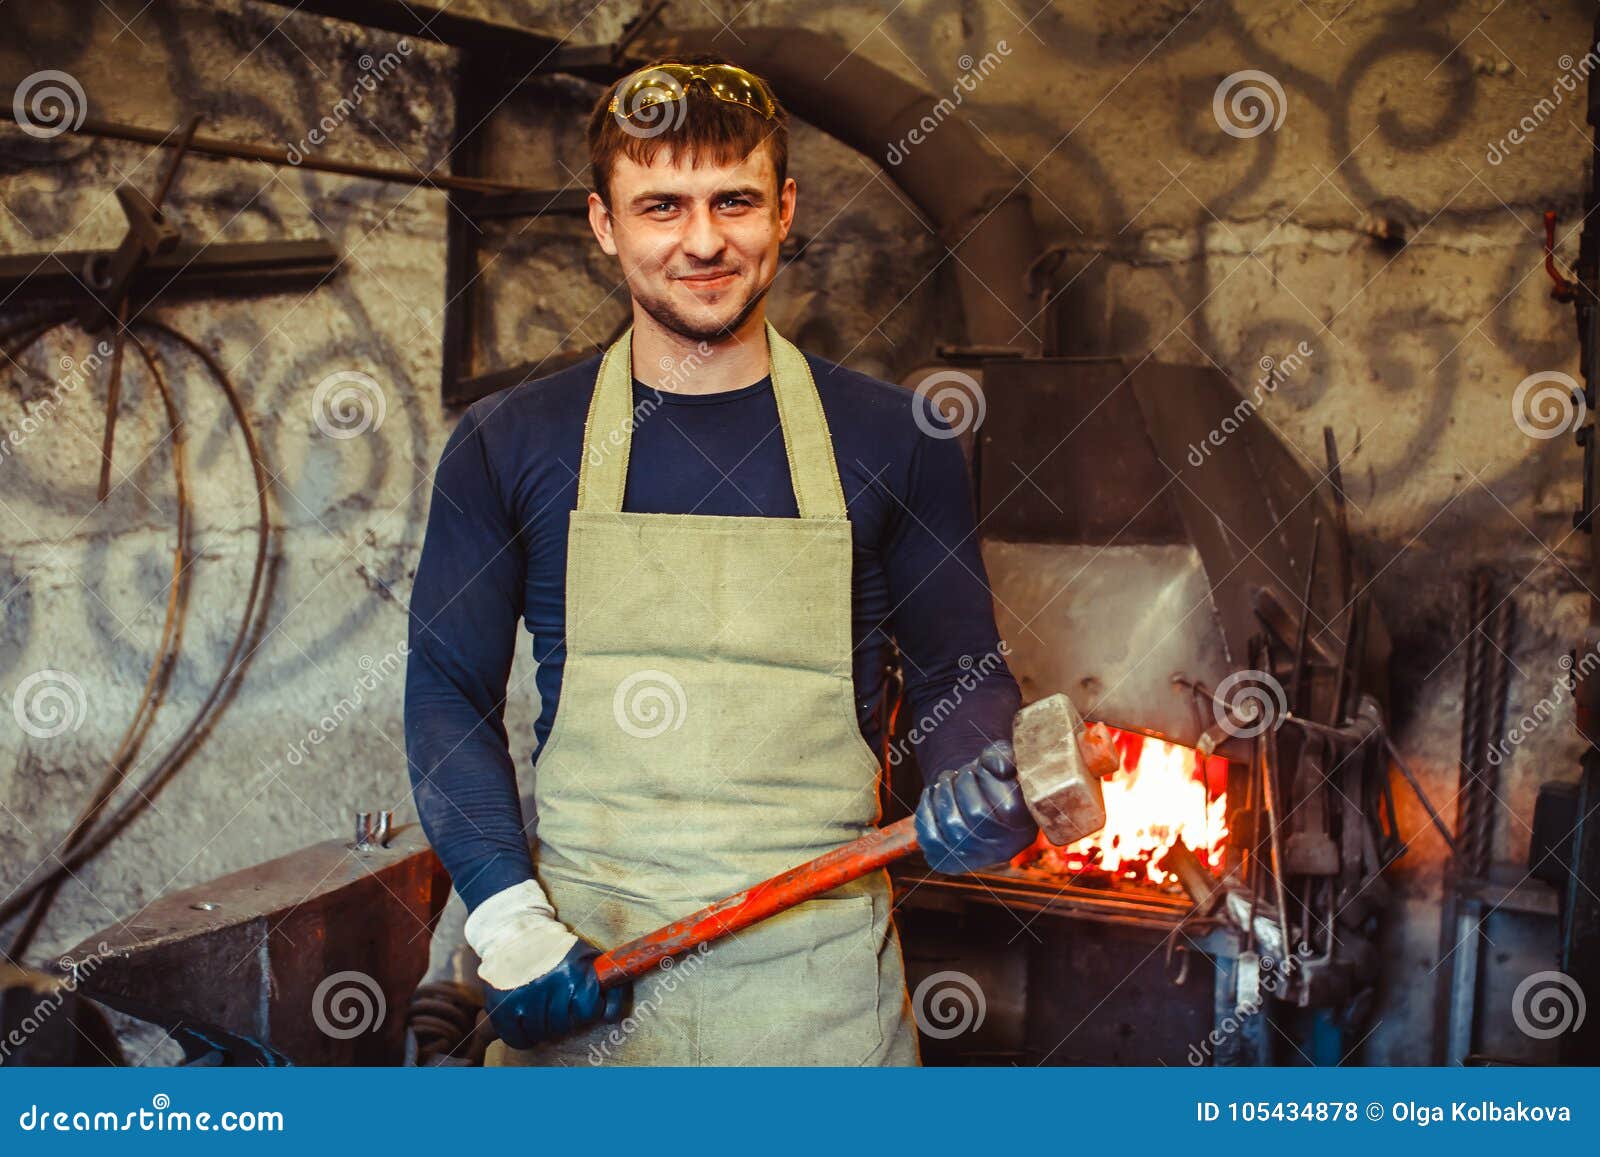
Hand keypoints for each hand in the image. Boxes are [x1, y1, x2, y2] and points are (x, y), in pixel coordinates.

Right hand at [464, 880, 631, 1047]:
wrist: (514, 935)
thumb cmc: (556, 949)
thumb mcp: (588, 956)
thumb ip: (608, 983)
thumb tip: (611, 1016)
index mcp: (571, 971)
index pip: (588, 1010)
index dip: (587, 1008)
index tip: (580, 1001)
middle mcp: (546, 985)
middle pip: (564, 1025)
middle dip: (564, 1018)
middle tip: (556, 1003)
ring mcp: (522, 997)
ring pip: (542, 1034)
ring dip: (544, 1027)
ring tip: (541, 1008)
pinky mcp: (501, 1007)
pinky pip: (518, 1040)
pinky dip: (523, 1036)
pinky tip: (525, 1021)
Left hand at [913, 739, 1037, 873]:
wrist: (973, 800)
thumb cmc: (992, 776)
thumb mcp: (1002, 760)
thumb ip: (1003, 756)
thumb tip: (997, 767)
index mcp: (1024, 825)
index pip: (1007, 804)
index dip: (986, 779)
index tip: (979, 767)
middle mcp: (1003, 849)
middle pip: (977, 814)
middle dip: (962, 784)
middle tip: (959, 773)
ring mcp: (975, 859)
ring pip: (952, 826)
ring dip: (943, 794)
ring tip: (945, 781)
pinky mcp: (948, 862)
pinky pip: (930, 838)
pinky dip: (926, 811)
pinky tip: (932, 795)